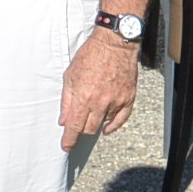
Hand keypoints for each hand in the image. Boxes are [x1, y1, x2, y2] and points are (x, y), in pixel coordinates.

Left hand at [58, 31, 138, 150]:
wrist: (114, 44)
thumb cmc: (90, 56)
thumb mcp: (70, 77)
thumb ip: (66, 101)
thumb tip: (64, 120)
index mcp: (84, 97)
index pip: (75, 126)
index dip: (69, 139)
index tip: (66, 146)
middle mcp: (101, 102)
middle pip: (89, 128)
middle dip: (80, 131)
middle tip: (76, 126)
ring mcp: (116, 101)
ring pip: (103, 124)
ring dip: (95, 123)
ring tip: (90, 113)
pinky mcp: (128, 98)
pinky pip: (121, 119)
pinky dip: (113, 126)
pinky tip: (106, 127)